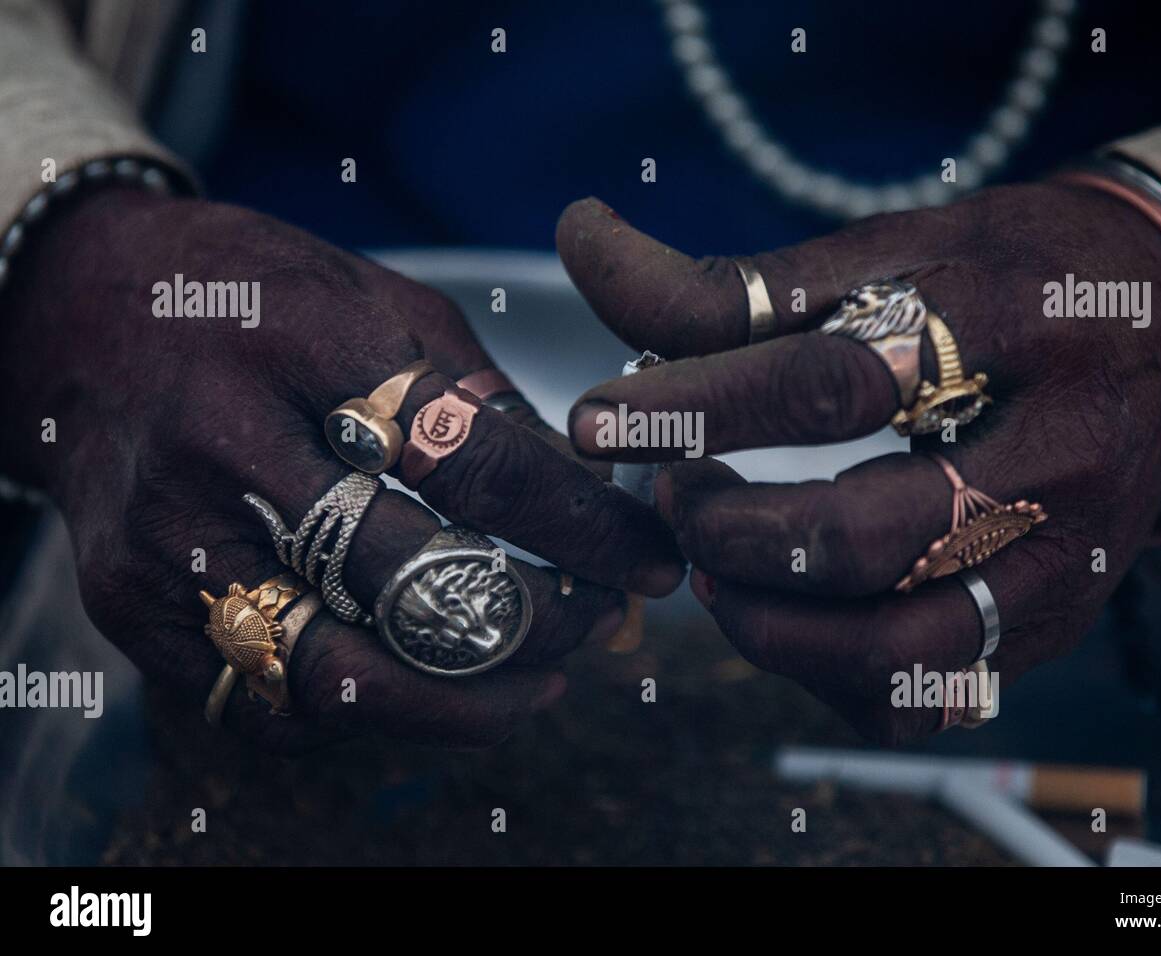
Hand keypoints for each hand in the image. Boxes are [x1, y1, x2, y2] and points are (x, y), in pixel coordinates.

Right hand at [0, 188, 682, 751]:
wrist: (84, 316)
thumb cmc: (259, 299)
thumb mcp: (382, 301)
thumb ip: (482, 396)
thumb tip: (584, 495)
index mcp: (305, 340)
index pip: (478, 464)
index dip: (581, 531)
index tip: (646, 560)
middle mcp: (224, 441)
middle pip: (413, 581)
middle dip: (535, 622)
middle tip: (598, 622)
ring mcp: (168, 534)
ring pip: (341, 671)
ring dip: (463, 699)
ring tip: (536, 684)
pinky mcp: (128, 604)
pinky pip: (268, 702)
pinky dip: (365, 709)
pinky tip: (426, 684)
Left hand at [557, 184, 1160, 744]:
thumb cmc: (1013, 280)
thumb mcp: (894, 247)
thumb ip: (741, 281)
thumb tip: (586, 246)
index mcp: (1015, 323)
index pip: (832, 381)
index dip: (697, 407)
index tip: (596, 422)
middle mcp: (1059, 453)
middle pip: (865, 537)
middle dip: (732, 534)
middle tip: (680, 499)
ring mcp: (1064, 556)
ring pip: (895, 649)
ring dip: (769, 624)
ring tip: (717, 569)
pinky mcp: (1053, 623)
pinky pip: (925, 694)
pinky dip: (831, 675)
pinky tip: (792, 616)